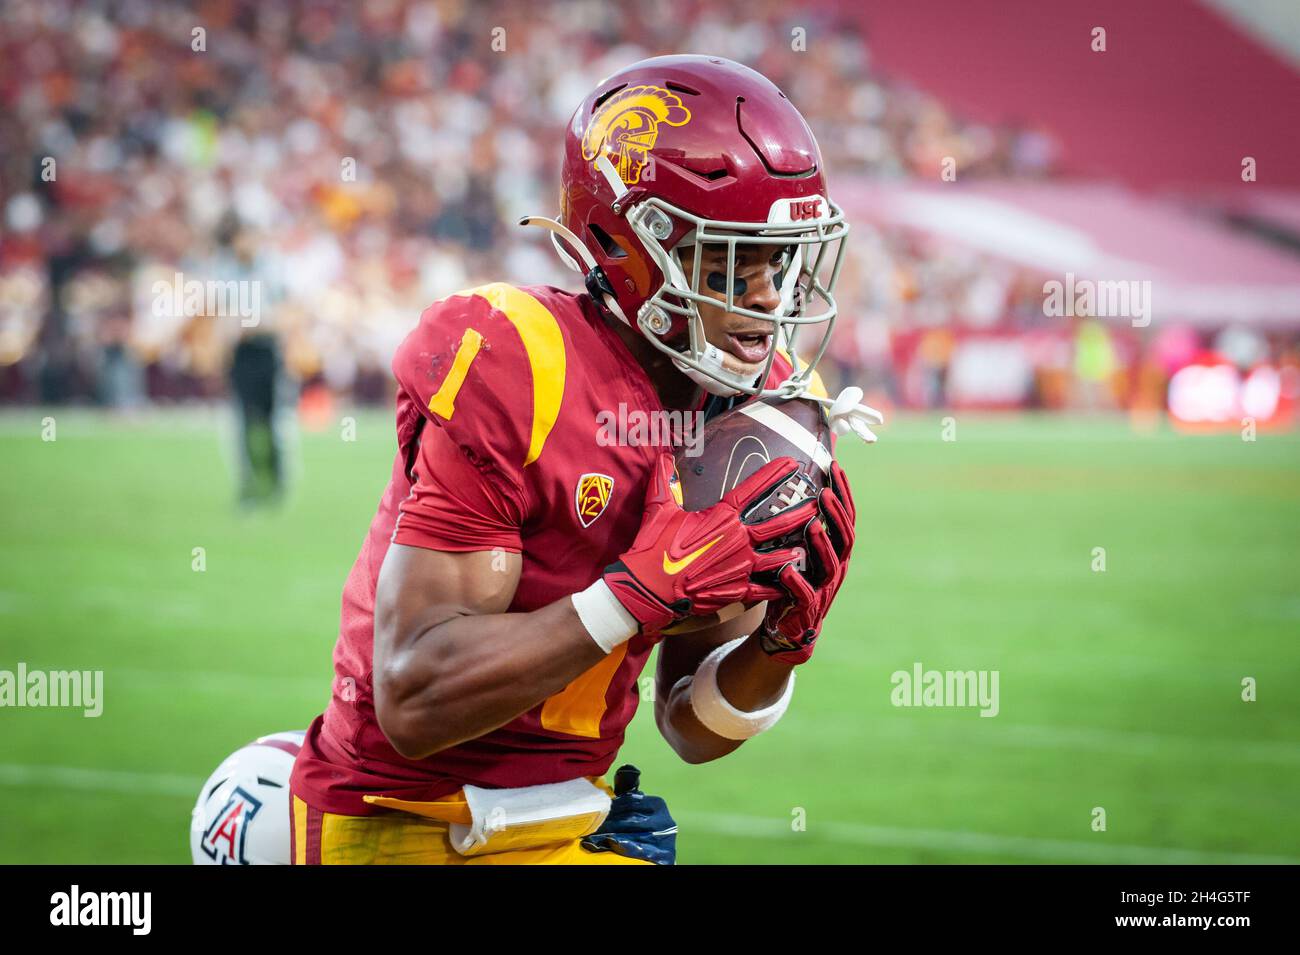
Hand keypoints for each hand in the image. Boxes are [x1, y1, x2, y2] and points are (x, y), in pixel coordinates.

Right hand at [603, 454, 816, 633]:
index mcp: (721, 518)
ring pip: (778, 557)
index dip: (775, 475)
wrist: (648, 589)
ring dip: (795, 549)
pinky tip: (793, 581)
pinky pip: (766, 589)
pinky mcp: (737, 592)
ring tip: (810, 543)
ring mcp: (740, 568)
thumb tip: (662, 457)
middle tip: (817, 504)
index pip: (754, 491)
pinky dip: (781, 585)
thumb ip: (664, 481)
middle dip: (799, 512)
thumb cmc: (653, 547)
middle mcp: (737, 541)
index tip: (793, 464)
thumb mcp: (657, 509)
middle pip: (777, 524)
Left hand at [759, 459, 855, 664]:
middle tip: (826, 491)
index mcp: (836, 551)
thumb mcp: (801, 550)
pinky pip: (805, 594)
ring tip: (813, 524)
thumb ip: (804, 525)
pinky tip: (789, 569)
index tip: (836, 467)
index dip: (844, 493)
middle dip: (837, 513)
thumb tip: (796, 487)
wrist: (789, 627)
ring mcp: (824, 588)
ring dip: (823, 543)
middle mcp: (837, 568)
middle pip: (846, 537)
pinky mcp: (807, 607)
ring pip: (831, 564)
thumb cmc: (794, 582)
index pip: (846, 518)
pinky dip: (797, 581)